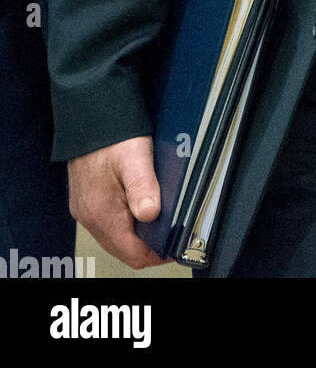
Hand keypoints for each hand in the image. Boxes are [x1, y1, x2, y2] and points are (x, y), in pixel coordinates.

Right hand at [68, 136, 168, 268]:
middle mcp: (90, 216)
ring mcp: (86, 209)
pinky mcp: (85, 200)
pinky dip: (124, 224)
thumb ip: (143, 187)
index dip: (156, 255)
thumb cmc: (111, 134)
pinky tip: (138, 210)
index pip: (131, 253)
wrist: (88, 116)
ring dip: (135, 237)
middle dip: (147, 248)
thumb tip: (151, 214)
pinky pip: (106, 223)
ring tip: (159, 225)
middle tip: (170, 237)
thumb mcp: (135, 157)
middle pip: (122, 249)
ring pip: (113, 237)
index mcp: (102, 212)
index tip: (174, 248)